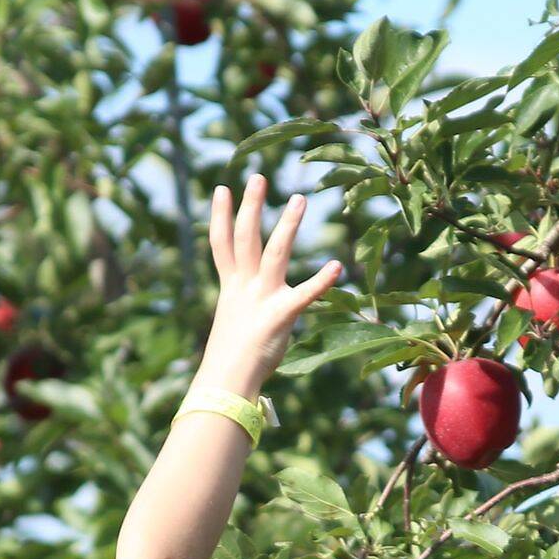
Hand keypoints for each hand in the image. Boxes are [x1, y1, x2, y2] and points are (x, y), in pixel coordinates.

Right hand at [199, 175, 341, 398]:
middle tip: (257, 176)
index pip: (222, 243)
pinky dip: (321, 281)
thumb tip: (249, 316)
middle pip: (245, 238)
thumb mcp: (235, 326)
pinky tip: (337, 266)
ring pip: (274, 253)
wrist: (226, 381)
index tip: (223, 189)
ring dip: (287, 225)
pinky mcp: (280, 315)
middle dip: (250, 206)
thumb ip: (245, 311)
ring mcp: (261, 298)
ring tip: (299, 198)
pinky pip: (304, 294)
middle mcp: (243, 287)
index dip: (221, 215)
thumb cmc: (230, 361)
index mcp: (231, 288)